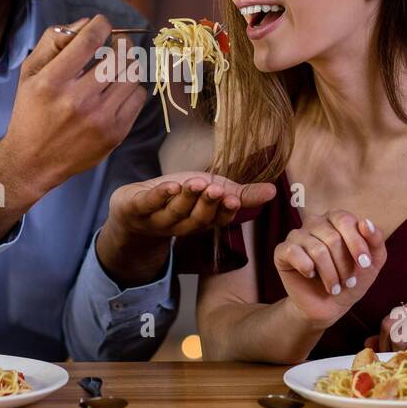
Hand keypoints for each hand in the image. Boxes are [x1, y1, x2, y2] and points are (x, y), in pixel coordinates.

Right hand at [0, 15, 147, 192]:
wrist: (33, 161)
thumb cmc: (31, 111)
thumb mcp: (30, 72)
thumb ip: (53, 41)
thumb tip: (87, 23)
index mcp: (52, 82)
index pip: (89, 40)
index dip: (101, 25)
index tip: (102, 24)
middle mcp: (76, 100)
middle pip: (117, 56)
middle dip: (121, 42)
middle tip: (118, 42)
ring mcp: (99, 119)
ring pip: (132, 75)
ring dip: (128, 64)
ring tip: (118, 65)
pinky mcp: (114, 134)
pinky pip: (138, 98)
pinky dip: (132, 88)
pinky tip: (118, 89)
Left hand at [97, 172, 276, 285]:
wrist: (133, 206)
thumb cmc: (178, 196)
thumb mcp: (211, 190)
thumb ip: (241, 193)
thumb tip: (273, 190)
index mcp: (202, 221)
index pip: (218, 220)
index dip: (226, 211)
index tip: (234, 199)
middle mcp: (181, 225)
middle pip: (197, 219)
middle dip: (207, 204)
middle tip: (216, 189)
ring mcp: (157, 219)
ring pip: (175, 212)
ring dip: (186, 198)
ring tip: (196, 183)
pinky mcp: (136, 208)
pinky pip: (148, 204)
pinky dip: (158, 195)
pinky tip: (169, 186)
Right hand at [275, 211, 386, 329]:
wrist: (328, 306)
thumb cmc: (350, 280)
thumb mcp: (372, 264)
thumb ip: (376, 242)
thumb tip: (366, 223)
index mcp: (336, 220)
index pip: (345, 220)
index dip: (357, 243)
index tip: (365, 265)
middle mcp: (315, 222)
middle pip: (332, 237)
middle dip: (344, 265)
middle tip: (348, 282)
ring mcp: (297, 235)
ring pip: (316, 249)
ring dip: (330, 274)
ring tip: (333, 287)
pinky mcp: (282, 251)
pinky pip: (294, 253)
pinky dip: (306, 268)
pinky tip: (310, 276)